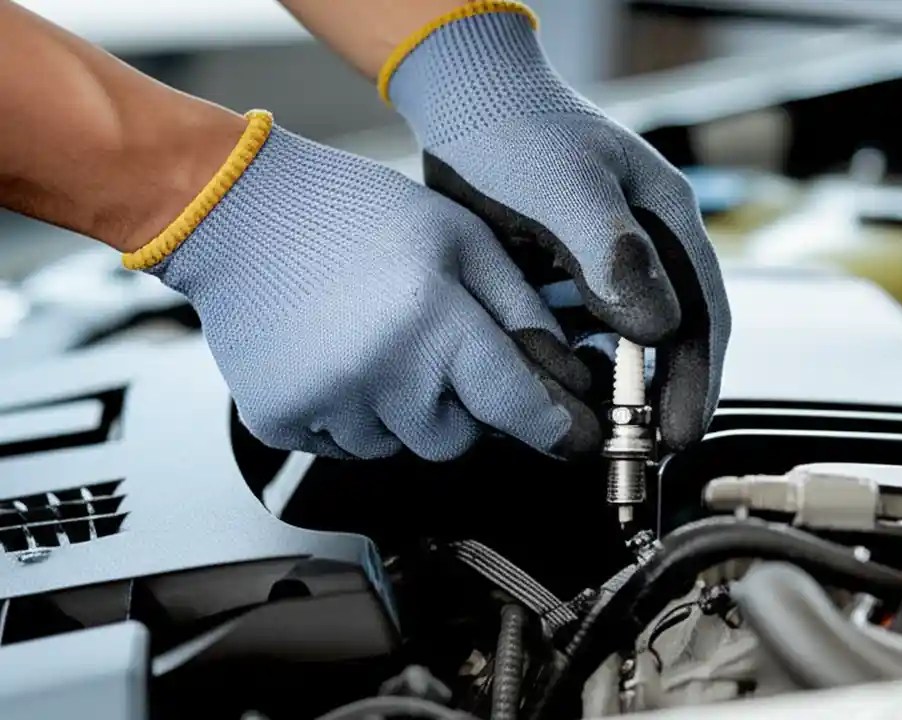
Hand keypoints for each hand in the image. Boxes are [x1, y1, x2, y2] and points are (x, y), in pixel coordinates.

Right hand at [128, 111, 599, 460]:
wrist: (235, 210)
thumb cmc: (353, 213)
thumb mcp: (460, 238)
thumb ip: (522, 309)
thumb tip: (569, 376)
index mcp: (435, 320)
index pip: (518, 406)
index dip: (556, 430)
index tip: (576, 441)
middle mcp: (383, 372)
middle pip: (457, 441)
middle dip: (461, 408)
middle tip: (434, 350)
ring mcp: (327, 403)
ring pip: (400, 448)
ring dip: (403, 412)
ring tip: (376, 342)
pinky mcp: (280, 420)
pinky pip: (344, 448)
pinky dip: (351, 416)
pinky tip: (337, 357)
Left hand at [380, 2, 730, 450]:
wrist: (463, 101)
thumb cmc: (517, 132)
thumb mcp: (567, 188)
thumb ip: (613, 255)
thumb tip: (659, 331)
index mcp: (665, 221)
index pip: (703, 312)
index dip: (698, 378)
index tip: (682, 431)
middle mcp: (645, 246)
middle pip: (673, 336)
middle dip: (666, 397)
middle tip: (649, 452)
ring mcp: (604, 262)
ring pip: (626, 342)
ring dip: (620, 390)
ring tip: (605, 437)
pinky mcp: (564, 274)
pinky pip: (581, 334)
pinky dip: (576, 368)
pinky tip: (560, 394)